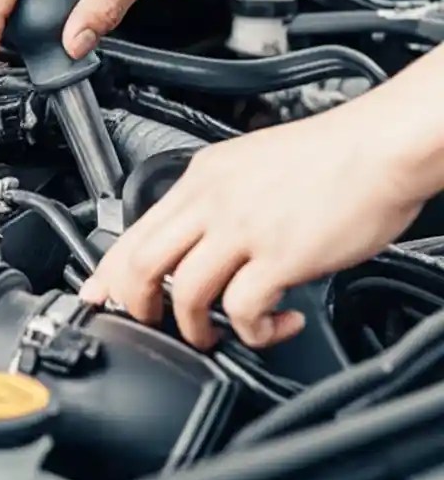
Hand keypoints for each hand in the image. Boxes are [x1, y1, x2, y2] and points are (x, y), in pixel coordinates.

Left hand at [78, 102, 426, 349]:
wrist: (384, 144)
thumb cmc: (331, 157)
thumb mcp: (249, 166)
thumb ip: (215, 200)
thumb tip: (194, 238)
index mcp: (201, 178)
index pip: (133, 231)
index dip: (108, 273)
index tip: (96, 297)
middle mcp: (213, 201)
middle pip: (141, 263)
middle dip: (137, 306)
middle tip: (154, 324)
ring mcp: (244, 228)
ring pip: (184, 291)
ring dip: (194, 327)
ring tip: (217, 335)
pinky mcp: (280, 255)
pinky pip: (242, 309)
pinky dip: (253, 331)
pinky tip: (274, 324)